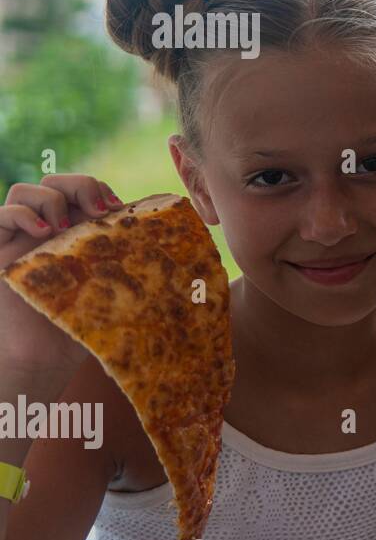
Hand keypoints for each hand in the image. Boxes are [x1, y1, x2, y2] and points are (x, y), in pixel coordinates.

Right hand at [0, 175, 121, 397]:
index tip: (119, 209)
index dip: (100, 190)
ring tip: (66, 227)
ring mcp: (19, 238)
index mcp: (75, 232)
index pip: (84, 191)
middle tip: (98, 211)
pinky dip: (22, 214)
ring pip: (26, 189)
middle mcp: (46, 230)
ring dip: (51, 198)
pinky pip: (0, 213)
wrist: (43, 359)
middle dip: (81, 185)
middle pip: (57, 181)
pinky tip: (43, 232)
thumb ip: (137, 265)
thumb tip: (191, 252)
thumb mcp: (117, 290)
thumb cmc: (82, 327)